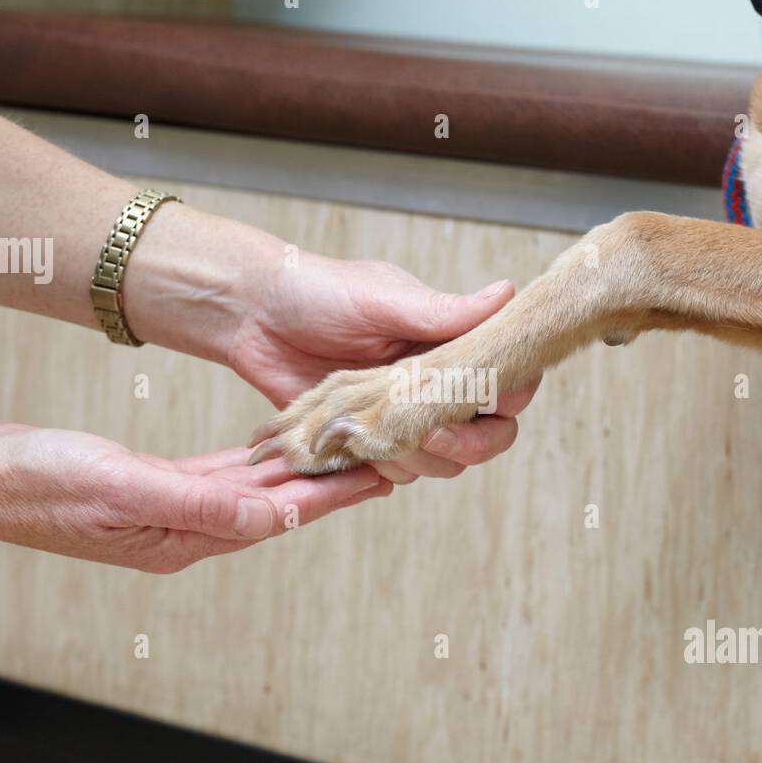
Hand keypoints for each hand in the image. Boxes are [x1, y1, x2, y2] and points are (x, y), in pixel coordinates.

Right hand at [0, 424, 390, 571]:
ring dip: (294, 471)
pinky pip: (218, 478)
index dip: (326, 494)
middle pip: (273, 505)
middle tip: (378, 457)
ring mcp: (170, 512)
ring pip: (251, 490)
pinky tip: (273, 448)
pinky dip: (251, 463)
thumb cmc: (42, 483)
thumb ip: (196, 502)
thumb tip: (265, 517)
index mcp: (182, 537)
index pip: (273, 514)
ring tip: (341, 449)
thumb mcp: (121, 485)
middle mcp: (185, 530)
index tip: (375, 476)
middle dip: (326, 483)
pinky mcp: (156, 488)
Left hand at [123, 210, 540, 482]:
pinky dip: (384, 467)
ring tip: (380, 434)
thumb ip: (444, 312)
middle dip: (465, 443)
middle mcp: (435, 385)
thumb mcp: (383, 297)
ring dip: (420, 457)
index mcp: (451, 345)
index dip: (508, 399)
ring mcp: (402, 417)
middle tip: (430, 432)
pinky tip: (358, 448)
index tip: (482, 399)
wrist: (251, 315)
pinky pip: (396, 471)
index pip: (509, 383)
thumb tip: (510, 295)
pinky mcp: (367, 441)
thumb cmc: (318, 291)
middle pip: (486, 437)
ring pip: (443, 462)